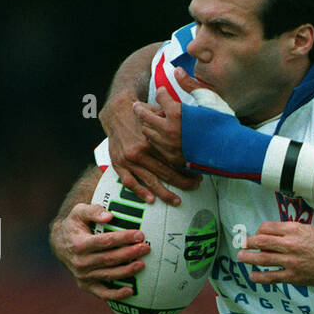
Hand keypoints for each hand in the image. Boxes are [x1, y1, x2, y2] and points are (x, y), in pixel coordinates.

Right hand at [51, 202, 149, 301]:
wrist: (60, 244)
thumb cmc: (74, 226)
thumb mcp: (79, 212)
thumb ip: (93, 211)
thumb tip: (109, 216)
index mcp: (78, 244)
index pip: (105, 241)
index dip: (123, 238)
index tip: (139, 235)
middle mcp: (80, 262)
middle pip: (109, 259)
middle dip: (130, 253)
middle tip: (146, 248)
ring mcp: (83, 276)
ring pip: (109, 275)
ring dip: (127, 271)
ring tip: (142, 264)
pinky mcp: (86, 285)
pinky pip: (103, 293)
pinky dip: (117, 295)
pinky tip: (130, 291)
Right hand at [99, 90, 195, 205]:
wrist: (115, 113)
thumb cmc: (140, 115)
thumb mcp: (157, 114)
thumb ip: (171, 123)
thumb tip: (191, 127)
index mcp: (151, 140)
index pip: (174, 160)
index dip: (187, 170)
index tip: (198, 175)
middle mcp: (140, 151)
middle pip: (166, 172)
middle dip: (183, 182)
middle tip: (195, 186)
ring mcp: (129, 160)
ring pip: (150, 180)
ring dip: (165, 193)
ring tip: (177, 201)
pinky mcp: (119, 164)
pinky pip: (129, 182)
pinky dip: (140, 192)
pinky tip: (151, 199)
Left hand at [237, 222, 313, 285]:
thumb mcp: (309, 229)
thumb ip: (290, 231)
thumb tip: (271, 235)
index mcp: (294, 230)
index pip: (267, 228)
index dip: (258, 230)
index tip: (257, 234)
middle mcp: (290, 244)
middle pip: (261, 241)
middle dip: (248, 243)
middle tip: (241, 244)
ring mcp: (291, 261)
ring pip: (263, 258)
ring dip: (248, 258)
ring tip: (241, 257)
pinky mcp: (293, 276)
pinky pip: (271, 277)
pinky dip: (259, 277)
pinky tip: (253, 276)